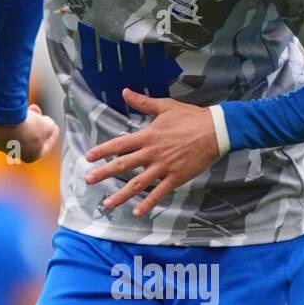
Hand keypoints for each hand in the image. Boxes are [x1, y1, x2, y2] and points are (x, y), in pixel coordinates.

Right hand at [0, 104, 58, 163]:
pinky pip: (1, 125)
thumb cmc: (28, 126)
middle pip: (29, 137)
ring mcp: (0, 144)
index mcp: (31, 156)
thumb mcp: (48, 125)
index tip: (54, 126)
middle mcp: (15, 153)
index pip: (45, 146)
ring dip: (21, 120)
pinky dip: (7, 118)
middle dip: (35, 124)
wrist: (4, 121)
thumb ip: (49, 126)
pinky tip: (11, 111)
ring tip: (25, 109)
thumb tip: (47, 124)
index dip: (52, 134)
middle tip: (38, 113)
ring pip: (14, 131)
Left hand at [84, 89, 219, 216]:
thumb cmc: (190, 117)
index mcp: (148, 136)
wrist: (215, 131)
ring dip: (121, 195)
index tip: (88, 156)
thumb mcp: (165, 106)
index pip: (120, 144)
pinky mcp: (176, 177)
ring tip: (107, 204)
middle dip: (104, 173)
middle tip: (88, 180)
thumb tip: (125, 92)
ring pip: (138, 184)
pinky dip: (148, 203)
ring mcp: (163, 167)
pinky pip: (159, 193)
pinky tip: (137, 212)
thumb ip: (143, 102)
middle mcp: (152, 153)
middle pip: (123, 165)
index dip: (102, 150)